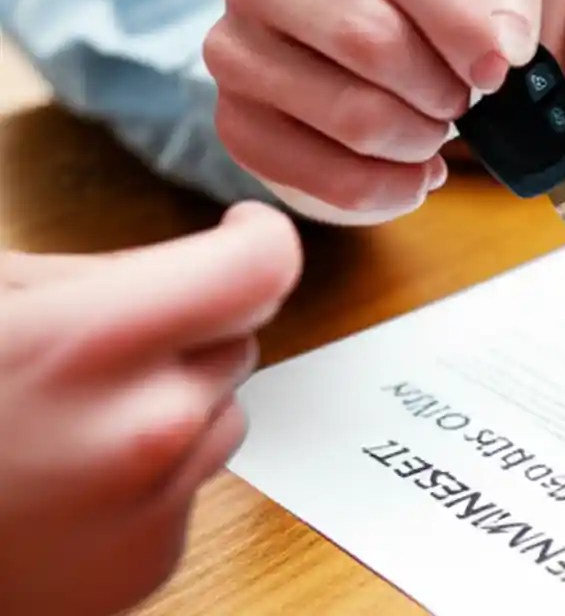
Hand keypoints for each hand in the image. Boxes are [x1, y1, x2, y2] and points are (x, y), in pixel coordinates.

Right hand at [0, 203, 301, 614]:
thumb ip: (90, 278)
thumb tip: (181, 267)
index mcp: (91, 345)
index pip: (259, 271)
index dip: (255, 241)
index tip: (239, 236)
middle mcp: (144, 431)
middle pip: (239, 341)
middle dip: (188, 330)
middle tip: (100, 349)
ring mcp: (153, 509)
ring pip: (223, 414)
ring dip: (173, 404)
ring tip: (70, 422)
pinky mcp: (152, 564)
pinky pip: (191, 485)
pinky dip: (152, 473)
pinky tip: (69, 481)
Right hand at [206, 0, 541, 224]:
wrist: (359, 71)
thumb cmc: (424, 17)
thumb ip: (505, 1)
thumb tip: (502, 50)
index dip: (454, 18)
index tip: (493, 69)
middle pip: (368, 38)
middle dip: (439, 90)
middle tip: (458, 104)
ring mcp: (234, 49)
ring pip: (353, 116)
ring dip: (419, 141)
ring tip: (432, 134)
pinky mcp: (236, 124)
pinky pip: (328, 178)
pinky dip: (390, 190)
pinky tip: (411, 176)